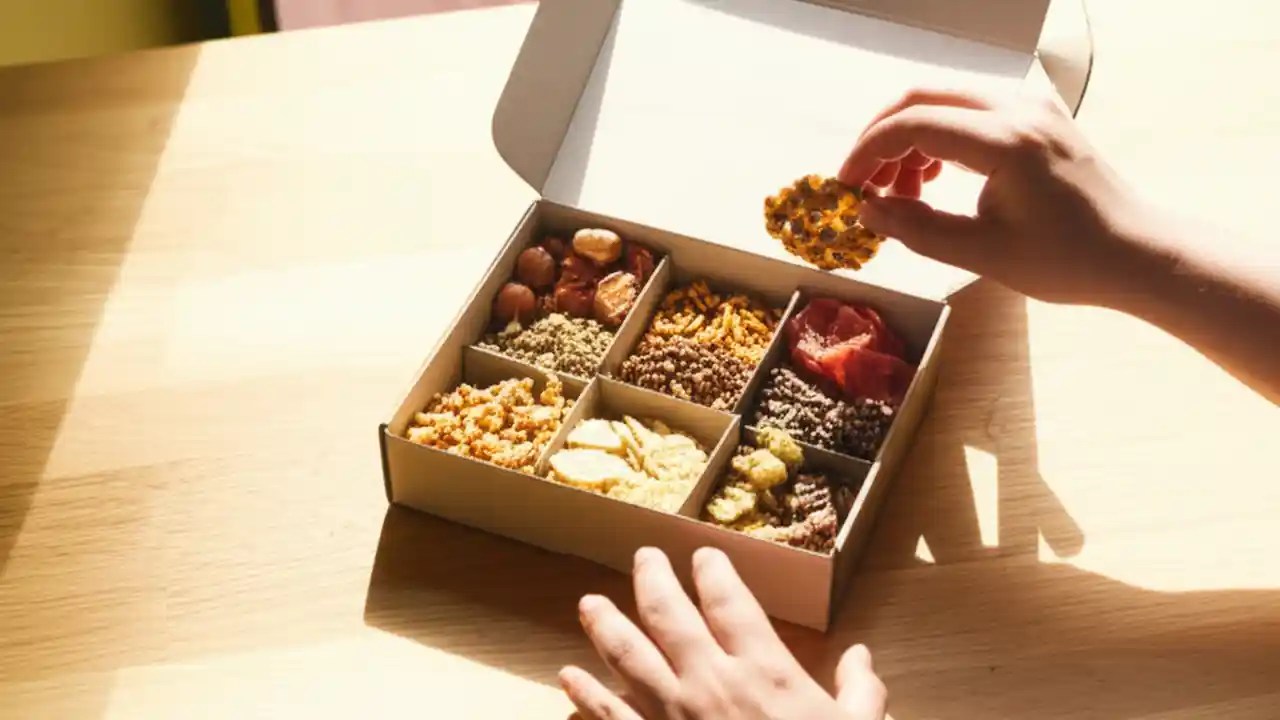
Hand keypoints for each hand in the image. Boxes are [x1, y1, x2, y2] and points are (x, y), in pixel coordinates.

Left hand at [559, 547, 886, 719]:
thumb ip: (860, 692)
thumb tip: (862, 658)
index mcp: (763, 671)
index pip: (731, 602)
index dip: (714, 573)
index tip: (704, 557)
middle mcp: (710, 682)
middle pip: (669, 615)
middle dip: (653, 580)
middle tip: (644, 557)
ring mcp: (672, 716)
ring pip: (628, 656)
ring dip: (605, 626)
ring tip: (589, 603)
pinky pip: (609, 717)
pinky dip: (585, 695)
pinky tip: (568, 677)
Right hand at [839, 88, 1164, 305]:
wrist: (1135, 253)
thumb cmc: (1065, 261)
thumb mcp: (982, 254)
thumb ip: (917, 229)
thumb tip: (866, 212)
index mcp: (1005, 141)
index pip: (914, 124)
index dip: (868, 152)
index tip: (847, 186)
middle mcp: (1017, 109)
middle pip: (923, 96)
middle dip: (881, 136)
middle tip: (863, 181)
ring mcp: (1030, 106)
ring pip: (945, 99)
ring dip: (910, 137)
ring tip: (902, 191)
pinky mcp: (1036, 116)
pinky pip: (970, 109)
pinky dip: (939, 136)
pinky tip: (933, 177)